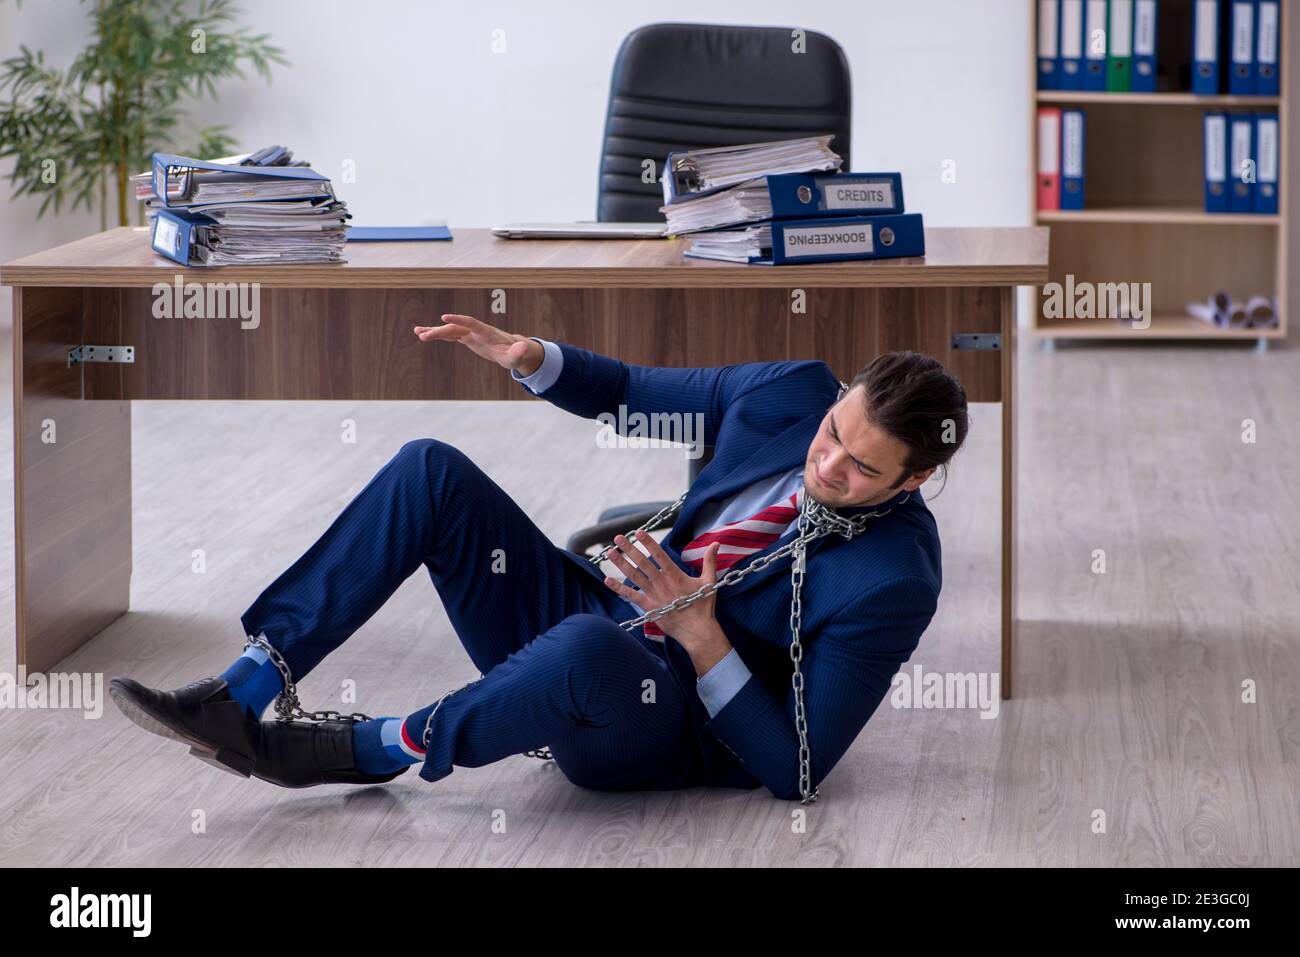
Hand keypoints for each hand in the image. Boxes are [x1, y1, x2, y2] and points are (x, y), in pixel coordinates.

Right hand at [412, 314, 543, 374]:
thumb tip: (525, 348)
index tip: (444, 317)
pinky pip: (450, 336)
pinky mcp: (467, 338)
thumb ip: (519, 352)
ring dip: (434, 331)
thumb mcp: (518, 356)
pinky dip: (438, 336)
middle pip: (455, 328)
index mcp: (486, 333)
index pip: (470, 323)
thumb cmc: (515, 354)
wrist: (514, 350)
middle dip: (439, 331)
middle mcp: (476, 331)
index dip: (458, 320)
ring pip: (450, 331)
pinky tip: (424, 336)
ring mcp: (470, 334)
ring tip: (417, 332)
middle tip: (422, 335)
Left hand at [603, 529, 728, 660]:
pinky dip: (619, 588)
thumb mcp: (709, 581)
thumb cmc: (703, 606)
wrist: (698, 631)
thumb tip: (716, 543)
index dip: (648, 542)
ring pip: (634, 576)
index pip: (659, 554)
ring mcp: (653, 595)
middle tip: (618, 537)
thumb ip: (710, 561)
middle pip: (642, 562)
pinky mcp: (648, 607)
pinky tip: (607, 580)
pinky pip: (631, 596)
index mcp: (675, 575)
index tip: (638, 532)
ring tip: (609, 552)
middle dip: (629, 549)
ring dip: (621, 564)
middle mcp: (661, 583)